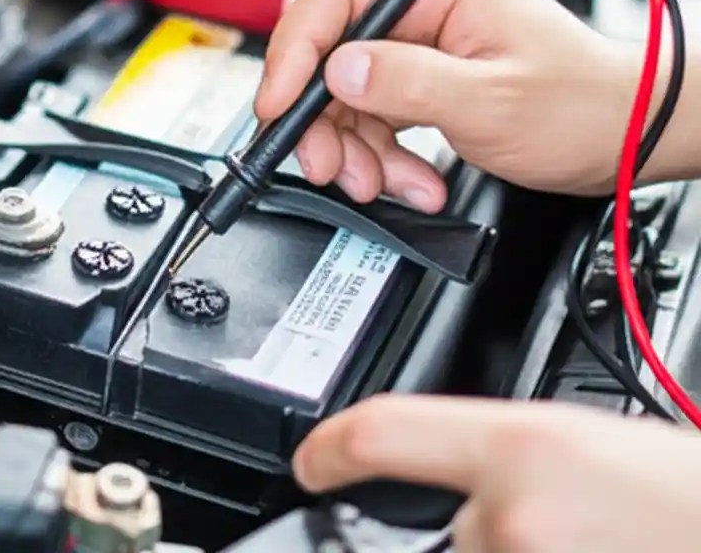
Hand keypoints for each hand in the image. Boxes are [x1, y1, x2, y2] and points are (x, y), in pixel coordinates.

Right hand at [257, 0, 651, 212]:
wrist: (621, 138)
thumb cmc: (582, 106)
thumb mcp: (490, 100)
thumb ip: (408, 83)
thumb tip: (340, 70)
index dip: (296, 50)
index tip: (279, 104)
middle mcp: (421, 5)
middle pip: (329, 52)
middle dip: (323, 119)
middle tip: (327, 166)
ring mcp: (416, 44)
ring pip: (342, 95)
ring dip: (353, 150)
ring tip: (382, 184)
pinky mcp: (415, 81)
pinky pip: (368, 118)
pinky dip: (378, 158)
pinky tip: (407, 181)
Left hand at [292, 394, 700, 551]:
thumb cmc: (689, 501)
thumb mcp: (588, 446)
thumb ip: (508, 455)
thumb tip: (460, 478)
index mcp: (524, 449)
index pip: (383, 432)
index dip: (330, 448)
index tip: (309, 462)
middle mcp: (510, 519)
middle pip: (446, 529)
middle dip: (482, 532)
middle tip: (560, 524)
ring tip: (588, 542)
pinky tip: (586, 550)